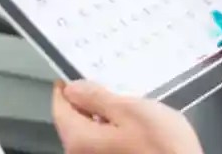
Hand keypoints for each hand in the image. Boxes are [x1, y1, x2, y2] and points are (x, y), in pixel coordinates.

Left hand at [52, 81, 202, 153]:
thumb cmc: (162, 148)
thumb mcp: (130, 110)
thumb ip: (96, 97)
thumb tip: (73, 89)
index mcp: (80, 140)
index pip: (59, 109)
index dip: (65, 88)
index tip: (72, 75)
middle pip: (74, 122)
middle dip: (88, 102)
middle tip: (109, 87)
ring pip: (92, 133)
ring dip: (104, 117)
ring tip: (129, 106)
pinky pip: (105, 144)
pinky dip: (114, 132)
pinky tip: (135, 127)